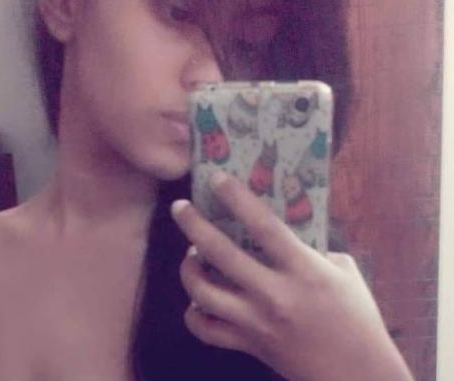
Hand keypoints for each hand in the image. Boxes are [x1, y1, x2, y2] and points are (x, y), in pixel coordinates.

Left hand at [170, 170, 413, 380]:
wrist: (359, 377)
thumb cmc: (358, 318)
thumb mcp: (344, 271)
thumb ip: (314, 247)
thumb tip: (286, 224)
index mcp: (304, 270)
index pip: (263, 225)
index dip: (236, 198)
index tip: (216, 178)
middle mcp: (274, 295)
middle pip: (220, 254)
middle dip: (193, 225)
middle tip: (180, 207)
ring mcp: (257, 323)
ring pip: (203, 293)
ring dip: (188, 269)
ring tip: (191, 254)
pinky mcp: (248, 345)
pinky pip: (206, 330)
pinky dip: (194, 312)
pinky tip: (199, 298)